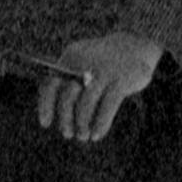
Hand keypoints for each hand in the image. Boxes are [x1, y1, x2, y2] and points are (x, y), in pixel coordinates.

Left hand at [42, 32, 162, 142]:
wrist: (135, 45)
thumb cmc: (104, 62)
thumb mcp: (83, 65)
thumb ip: (71, 85)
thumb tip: (64, 122)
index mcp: (70, 57)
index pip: (51, 82)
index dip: (46, 105)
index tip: (45, 123)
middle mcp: (85, 62)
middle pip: (68, 95)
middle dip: (66, 119)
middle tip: (69, 134)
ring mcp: (105, 71)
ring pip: (86, 102)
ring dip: (82, 124)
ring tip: (84, 136)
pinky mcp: (122, 80)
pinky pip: (108, 106)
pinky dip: (101, 123)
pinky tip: (97, 134)